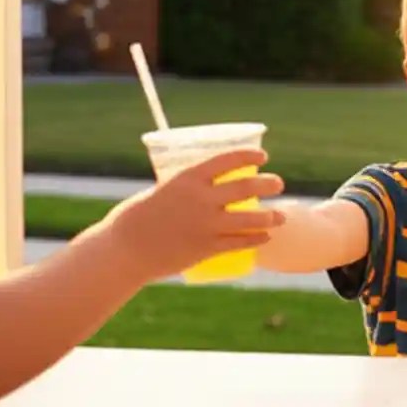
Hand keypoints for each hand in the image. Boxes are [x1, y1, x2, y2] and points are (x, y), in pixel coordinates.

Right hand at [99, 149, 285, 280]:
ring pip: (249, 218)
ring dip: (270, 216)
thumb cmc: (135, 218)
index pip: (227, 160)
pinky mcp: (206, 248)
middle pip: (245, 187)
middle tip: (279, 183)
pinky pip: (239, 243)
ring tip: (281, 216)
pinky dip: (256, 239)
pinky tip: (266, 238)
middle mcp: (201, 199)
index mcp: (187, 179)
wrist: (125, 250)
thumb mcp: (160, 192)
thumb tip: (200, 191)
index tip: (263, 156)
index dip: (248, 156)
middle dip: (267, 184)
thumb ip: (184, 191)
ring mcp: (206, 225)